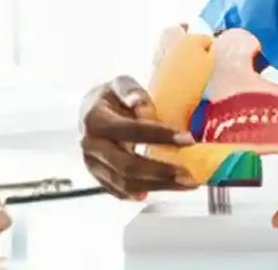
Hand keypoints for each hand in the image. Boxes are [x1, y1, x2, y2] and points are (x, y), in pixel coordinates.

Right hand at [80, 74, 198, 199]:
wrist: (88, 111)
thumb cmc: (110, 97)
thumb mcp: (121, 84)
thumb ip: (133, 93)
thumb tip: (146, 110)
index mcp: (96, 120)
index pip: (131, 130)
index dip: (160, 136)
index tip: (188, 139)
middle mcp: (91, 145)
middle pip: (127, 166)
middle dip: (161, 172)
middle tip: (190, 174)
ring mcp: (93, 164)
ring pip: (126, 183)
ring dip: (159, 186)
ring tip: (186, 184)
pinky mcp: (98, 177)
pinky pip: (120, 191)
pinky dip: (142, 192)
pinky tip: (162, 189)